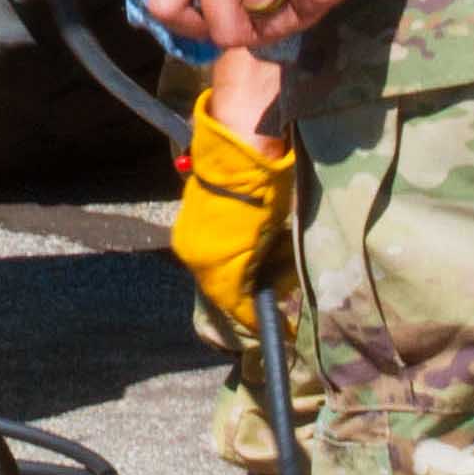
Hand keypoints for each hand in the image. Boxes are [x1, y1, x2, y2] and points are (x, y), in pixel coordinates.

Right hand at [171, 104, 302, 341]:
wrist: (240, 143)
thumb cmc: (267, 191)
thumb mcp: (278, 236)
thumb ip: (274, 268)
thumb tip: (280, 285)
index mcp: (217, 266)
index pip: (239, 306)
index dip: (262, 320)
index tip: (283, 330)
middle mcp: (195, 257)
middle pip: (226, 289)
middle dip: (254, 293)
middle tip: (284, 289)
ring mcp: (189, 237)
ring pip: (219, 269)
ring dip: (245, 271)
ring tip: (276, 260)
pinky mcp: (189, 220)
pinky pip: (212, 250)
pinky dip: (234, 253)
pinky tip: (257, 242)